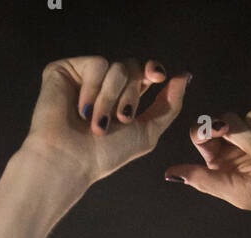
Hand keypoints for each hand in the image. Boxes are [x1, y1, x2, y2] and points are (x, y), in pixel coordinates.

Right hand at [21, 56, 189, 187]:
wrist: (71, 160)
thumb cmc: (105, 154)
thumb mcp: (147, 133)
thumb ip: (169, 106)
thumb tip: (185, 76)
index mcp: (122, 98)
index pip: (143, 72)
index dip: (153, 69)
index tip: (157, 76)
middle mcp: (104, 85)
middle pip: (132, 68)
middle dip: (131, 96)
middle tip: (119, 121)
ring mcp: (84, 76)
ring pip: (116, 67)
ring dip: (112, 99)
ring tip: (98, 123)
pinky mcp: (65, 70)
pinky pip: (96, 64)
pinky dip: (93, 90)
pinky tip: (81, 111)